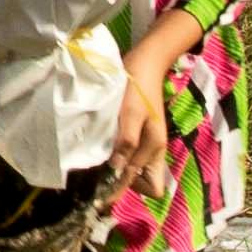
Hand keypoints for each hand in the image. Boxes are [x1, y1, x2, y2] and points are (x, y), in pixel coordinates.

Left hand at [108, 26, 189, 213]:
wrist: (144, 63)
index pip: (153, 188)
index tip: (109, 181)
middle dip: (123, 184)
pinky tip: (101, 152)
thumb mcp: (131, 112)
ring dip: (118, 172)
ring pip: (136, 171)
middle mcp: (153, 150)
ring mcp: (145, 143)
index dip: (133, 189)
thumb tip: (117, 169)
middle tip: (98, 179)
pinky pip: (129, 156)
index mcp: (155, 148)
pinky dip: (117, 158)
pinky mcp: (136, 134)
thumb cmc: (137, 87)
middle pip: (144, 184)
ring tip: (95, 167)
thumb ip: (126, 140)